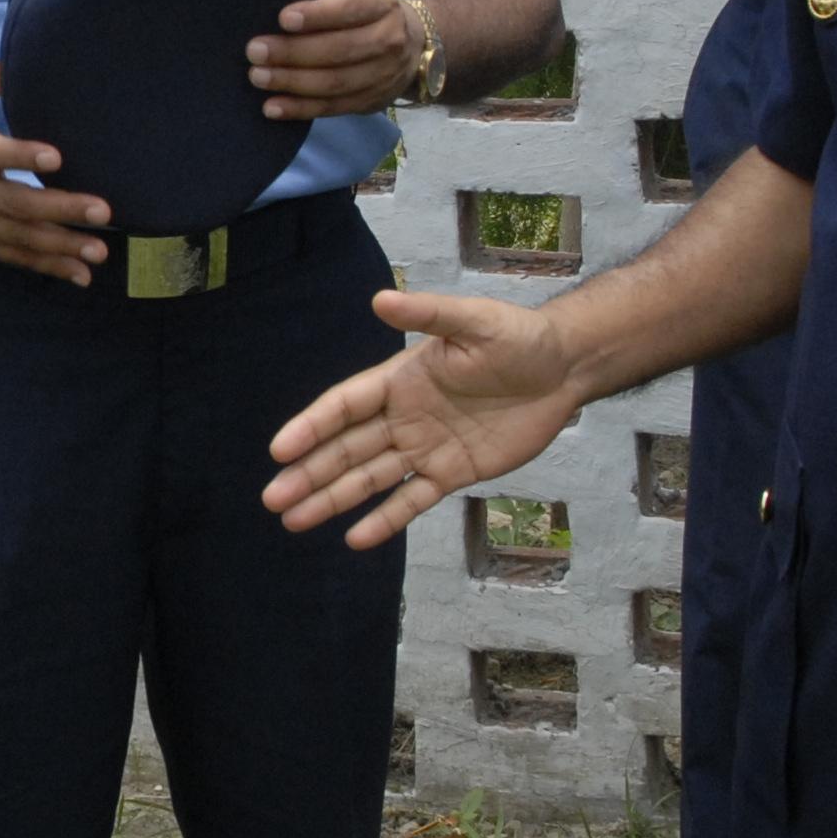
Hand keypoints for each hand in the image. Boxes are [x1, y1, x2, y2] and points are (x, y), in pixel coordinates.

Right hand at [0, 61, 110, 285]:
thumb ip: (0, 76)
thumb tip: (42, 53)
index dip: (21, 154)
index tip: (56, 157)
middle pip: (13, 203)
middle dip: (60, 210)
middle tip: (102, 213)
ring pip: (15, 237)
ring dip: (59, 247)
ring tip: (98, 252)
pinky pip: (11, 256)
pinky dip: (45, 267)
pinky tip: (79, 275)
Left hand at [248, 0, 417, 120]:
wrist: (406, 44)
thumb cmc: (356, 8)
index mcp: (379, 1)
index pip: (350, 8)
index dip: (317, 15)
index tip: (283, 18)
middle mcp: (389, 37)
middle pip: (340, 49)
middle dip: (293, 52)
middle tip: (254, 51)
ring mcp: (383, 73)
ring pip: (335, 82)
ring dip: (292, 82)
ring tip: (258, 77)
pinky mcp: (372, 101)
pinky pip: (333, 107)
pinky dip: (300, 109)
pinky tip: (272, 107)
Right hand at [264, 288, 579, 548]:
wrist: (564, 369)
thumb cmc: (518, 337)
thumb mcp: (475, 321)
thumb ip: (429, 313)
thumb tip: (381, 298)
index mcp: (399, 379)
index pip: (344, 406)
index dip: (312, 427)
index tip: (281, 451)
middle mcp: (403, 416)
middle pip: (346, 449)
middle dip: (308, 474)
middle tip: (272, 500)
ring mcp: (425, 447)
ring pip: (369, 479)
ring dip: (332, 499)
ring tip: (294, 521)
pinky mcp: (452, 473)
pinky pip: (411, 500)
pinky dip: (384, 520)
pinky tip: (354, 539)